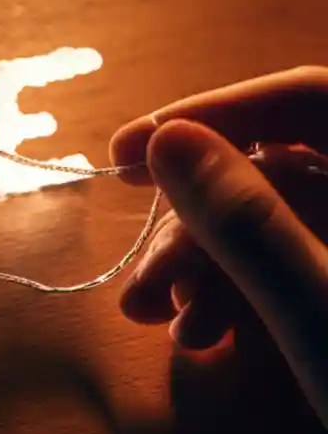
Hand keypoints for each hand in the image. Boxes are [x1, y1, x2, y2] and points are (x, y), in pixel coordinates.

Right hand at [110, 66, 327, 425]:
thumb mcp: (321, 312)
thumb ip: (247, 221)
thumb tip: (167, 140)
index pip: (308, 99)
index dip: (212, 114)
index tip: (125, 151)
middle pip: (282, 169)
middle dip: (196, 226)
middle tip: (140, 280)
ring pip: (277, 223)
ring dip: (205, 268)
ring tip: (160, 324)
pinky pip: (292, 263)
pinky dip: (239, 292)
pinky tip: (202, 335)